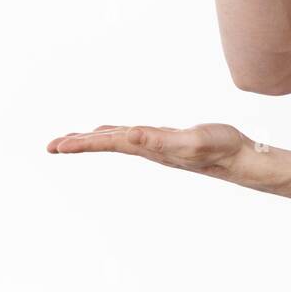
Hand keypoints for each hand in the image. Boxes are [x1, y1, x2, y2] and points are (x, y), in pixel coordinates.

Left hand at [46, 122, 250, 176]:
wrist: (240, 158)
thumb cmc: (220, 148)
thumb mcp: (191, 140)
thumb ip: (160, 139)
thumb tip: (129, 134)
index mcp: (149, 147)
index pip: (109, 143)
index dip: (82, 144)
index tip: (57, 148)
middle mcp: (148, 148)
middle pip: (107, 144)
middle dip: (77, 145)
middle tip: (50, 147)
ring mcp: (156, 146)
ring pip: (117, 141)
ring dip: (93, 141)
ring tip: (71, 142)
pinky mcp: (166, 141)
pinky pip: (132, 137)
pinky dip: (116, 134)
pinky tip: (114, 133)